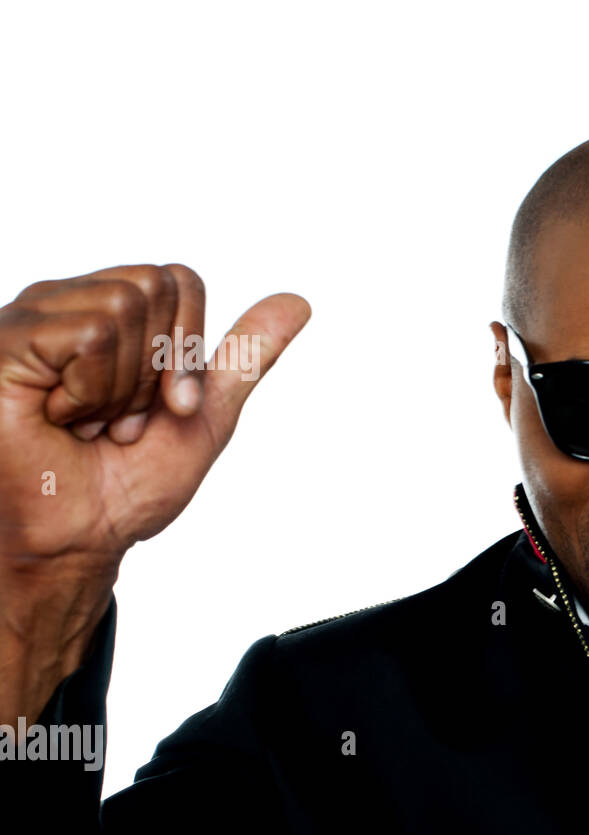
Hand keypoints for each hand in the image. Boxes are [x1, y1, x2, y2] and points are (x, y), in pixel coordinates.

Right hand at [0, 264, 309, 719]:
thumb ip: (244, 355)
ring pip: (122, 307)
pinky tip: (58, 419)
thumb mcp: (206, 412)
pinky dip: (91, 392)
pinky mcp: (6, 342)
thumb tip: (298, 301)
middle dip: (156, 370)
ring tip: (87, 423)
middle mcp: (65, 303)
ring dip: (120, 388)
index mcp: (108, 312)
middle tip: (119, 420)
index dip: (189, 350)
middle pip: (153, 288)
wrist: (81, 540)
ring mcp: (30, 319)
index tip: (170, 407)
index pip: (179, 280)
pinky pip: (89, 335)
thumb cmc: (128, 483)